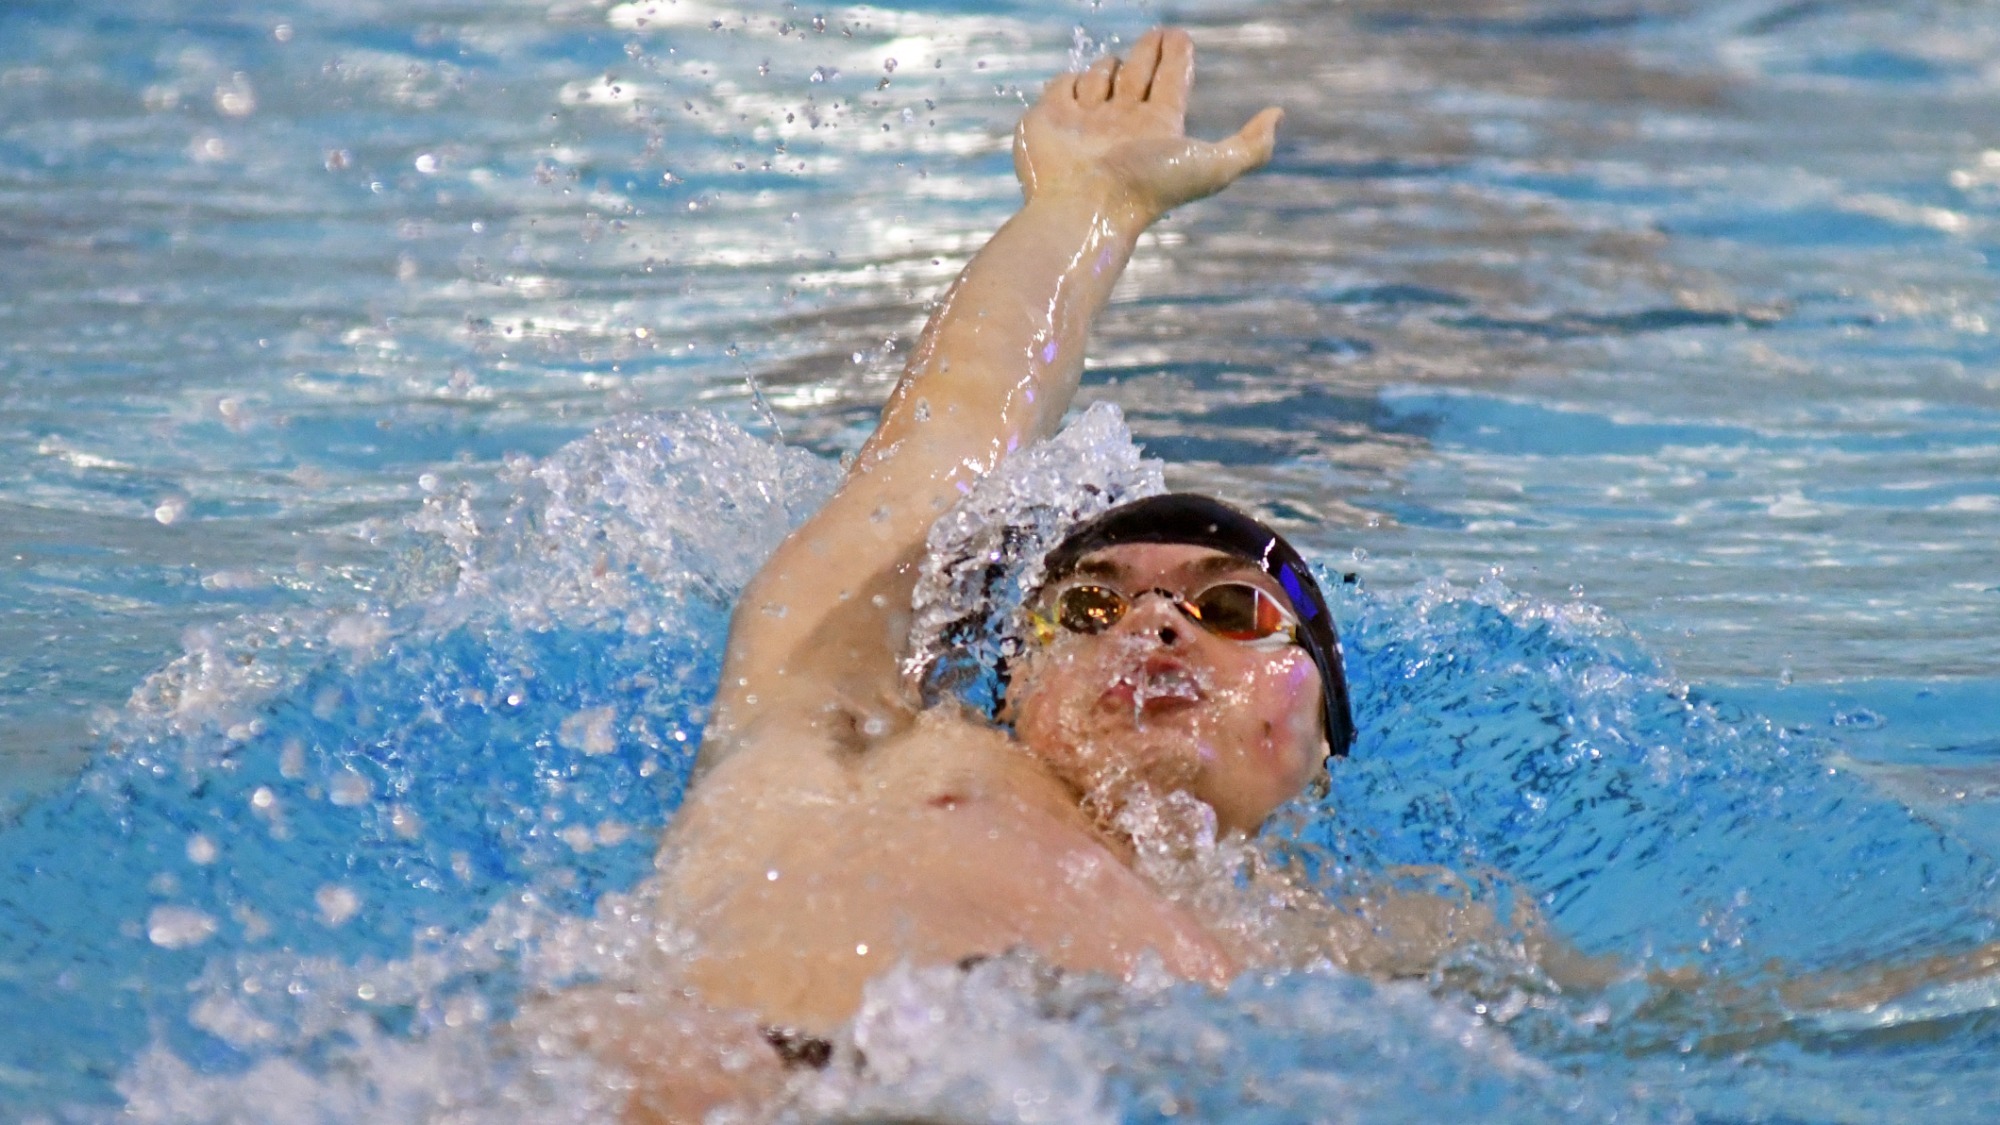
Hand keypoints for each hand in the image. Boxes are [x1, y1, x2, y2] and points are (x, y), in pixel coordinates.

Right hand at [1013, 28, 1281, 223]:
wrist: (1086, 205)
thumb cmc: (1148, 187)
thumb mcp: (1215, 166)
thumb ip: (1251, 145)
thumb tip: (1278, 114)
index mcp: (1160, 124)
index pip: (1172, 75)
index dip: (1177, 51)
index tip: (1177, 36)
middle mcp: (1125, 120)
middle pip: (1138, 67)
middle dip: (1147, 50)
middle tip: (1156, 38)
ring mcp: (1088, 117)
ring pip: (1101, 70)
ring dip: (1106, 73)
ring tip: (1104, 104)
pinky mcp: (1053, 115)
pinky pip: (1065, 82)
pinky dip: (1071, 86)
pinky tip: (1075, 108)